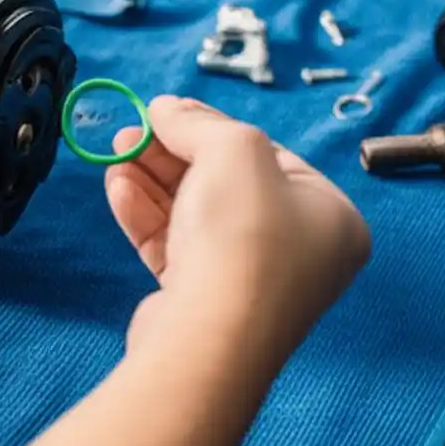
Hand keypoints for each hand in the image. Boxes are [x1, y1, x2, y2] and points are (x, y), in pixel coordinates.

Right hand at [106, 96, 370, 352]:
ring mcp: (247, 281)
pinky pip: (174, 246)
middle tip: (131, 130)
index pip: (269, 157)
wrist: (210, 337)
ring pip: (193, 215)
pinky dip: (145, 214)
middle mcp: (297, 252)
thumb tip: (167, 108)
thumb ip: (200, 122)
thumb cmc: (244, 237)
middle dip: (173, 154)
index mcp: (329, 216)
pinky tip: (118, 186)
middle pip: (226, 184)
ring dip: (152, 179)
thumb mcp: (233, 150)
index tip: (167, 112)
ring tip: (115, 151)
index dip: (214, 129)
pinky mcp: (202, 302)